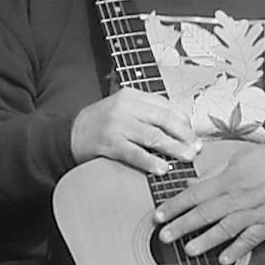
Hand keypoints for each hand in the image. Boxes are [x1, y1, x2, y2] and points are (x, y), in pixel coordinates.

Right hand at [70, 87, 200, 175]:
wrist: (68, 133)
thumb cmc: (101, 123)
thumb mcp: (124, 109)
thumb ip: (147, 114)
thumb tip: (180, 129)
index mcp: (132, 95)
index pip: (166, 106)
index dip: (184, 122)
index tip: (194, 135)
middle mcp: (126, 107)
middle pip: (164, 120)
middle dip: (184, 135)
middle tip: (196, 148)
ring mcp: (117, 125)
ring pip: (153, 136)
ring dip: (174, 148)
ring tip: (187, 157)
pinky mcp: (109, 143)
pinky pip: (135, 154)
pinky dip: (151, 161)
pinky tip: (163, 169)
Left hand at [159, 137, 264, 264]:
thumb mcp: (238, 158)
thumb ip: (212, 174)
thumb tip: (190, 184)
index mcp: (229, 179)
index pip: (195, 194)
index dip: (175, 206)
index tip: (159, 215)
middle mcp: (239, 197)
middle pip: (205, 213)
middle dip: (182, 225)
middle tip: (165, 236)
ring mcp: (254, 212)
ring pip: (226, 228)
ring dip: (206, 240)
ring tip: (189, 250)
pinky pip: (251, 239)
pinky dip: (238, 250)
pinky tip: (225, 259)